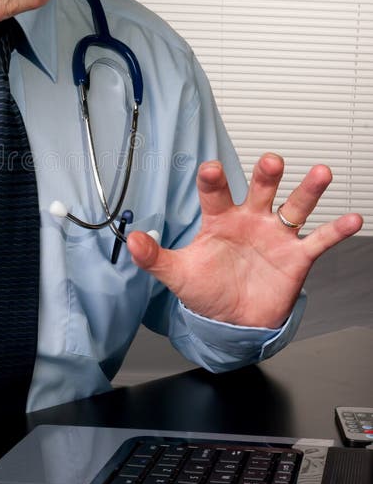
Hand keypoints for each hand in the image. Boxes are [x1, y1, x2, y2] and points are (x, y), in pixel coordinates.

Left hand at [127, 152, 362, 327]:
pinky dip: (336, 230)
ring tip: (321, 173)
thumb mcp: (177, 274)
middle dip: (266, 175)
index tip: (210, 169)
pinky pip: (319, 240)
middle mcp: (251, 219)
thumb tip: (131, 240)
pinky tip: (351, 217)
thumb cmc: (206, 290)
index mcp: (220, 219)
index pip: (215, 194)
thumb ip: (154, 257)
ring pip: (295, 206)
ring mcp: (276, 235)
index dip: (213, 181)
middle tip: (271, 162)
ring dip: (308, 190)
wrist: (233, 322)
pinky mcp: (296, 256)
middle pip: (260, 189)